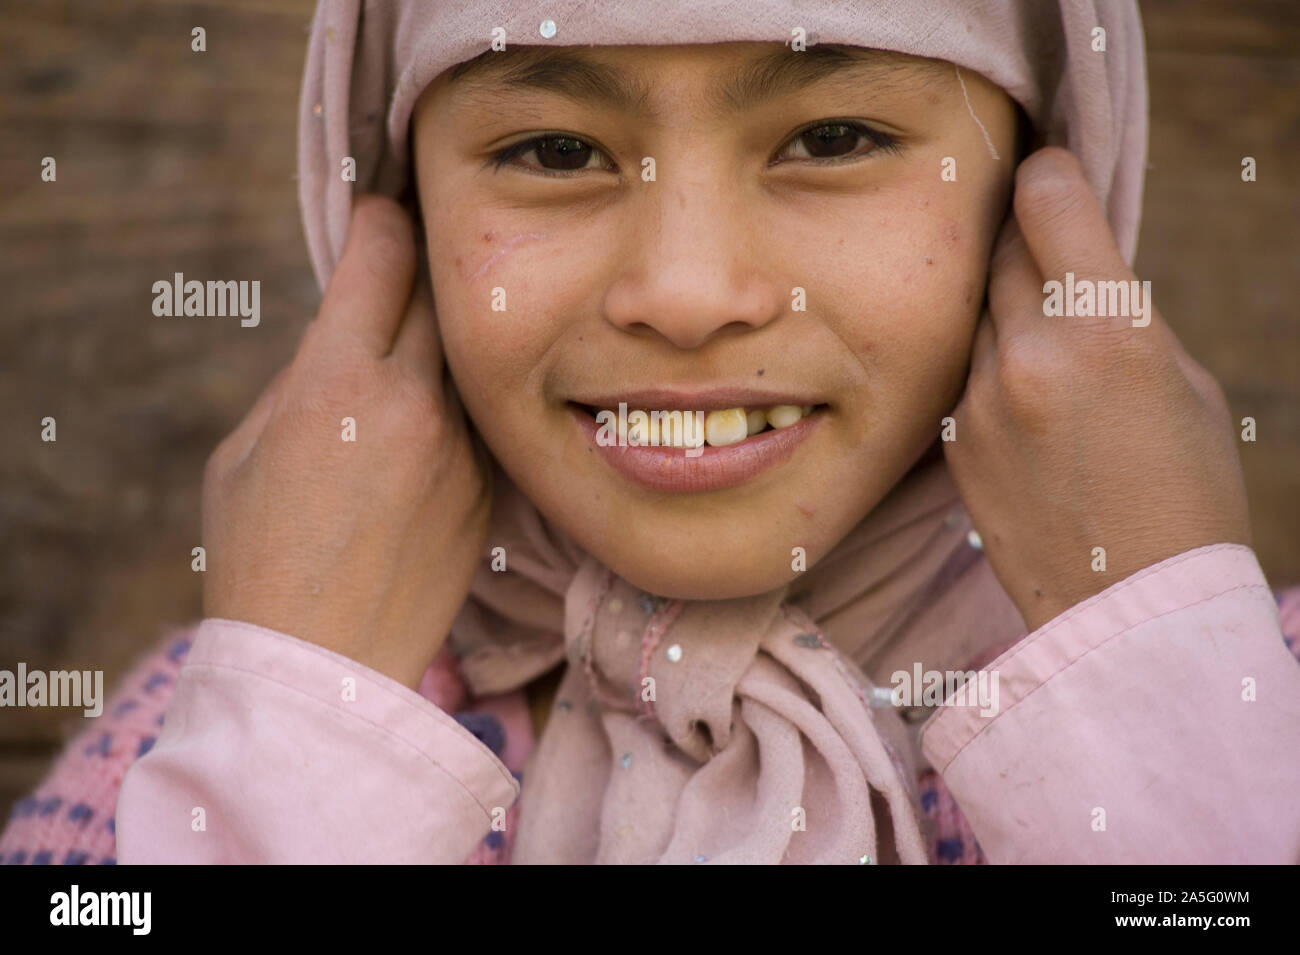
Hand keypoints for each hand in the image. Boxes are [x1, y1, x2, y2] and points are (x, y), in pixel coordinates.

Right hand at [201, 195, 492, 688]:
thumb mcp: (245, 450)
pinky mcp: (490, 489)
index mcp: (339, 381)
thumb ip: (304, 377)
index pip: (382, 257)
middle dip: (421, 274)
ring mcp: (464, 448)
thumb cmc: (259, 556)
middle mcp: (416, 403)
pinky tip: (428, 434)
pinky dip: (459, 410)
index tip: (380, 212)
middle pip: (440, 295)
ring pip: (467, 360)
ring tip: (416, 360)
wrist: (324, 665)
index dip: (380, 221)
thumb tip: (347, 331)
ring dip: (445, 347)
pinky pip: (480, 421)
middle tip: (408, 267)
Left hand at [943, 147, 1250, 632]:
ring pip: (974, 311)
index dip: (1048, 175)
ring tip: (1043, 343)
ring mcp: (980, 397)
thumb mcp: (1179, 378)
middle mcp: (1030, 352)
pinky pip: (963, 370)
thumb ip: (1118, 310)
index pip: (1047, 198)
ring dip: (1002, 307)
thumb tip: (1071, 263)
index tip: (1049, 175)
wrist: (1130, 604)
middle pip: (998, 249)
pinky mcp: (954, 437)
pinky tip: (1025, 397)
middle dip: (1020, 239)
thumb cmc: (1184, 487)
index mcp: (1106, 326)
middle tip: (1042, 249)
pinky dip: (987, 364)